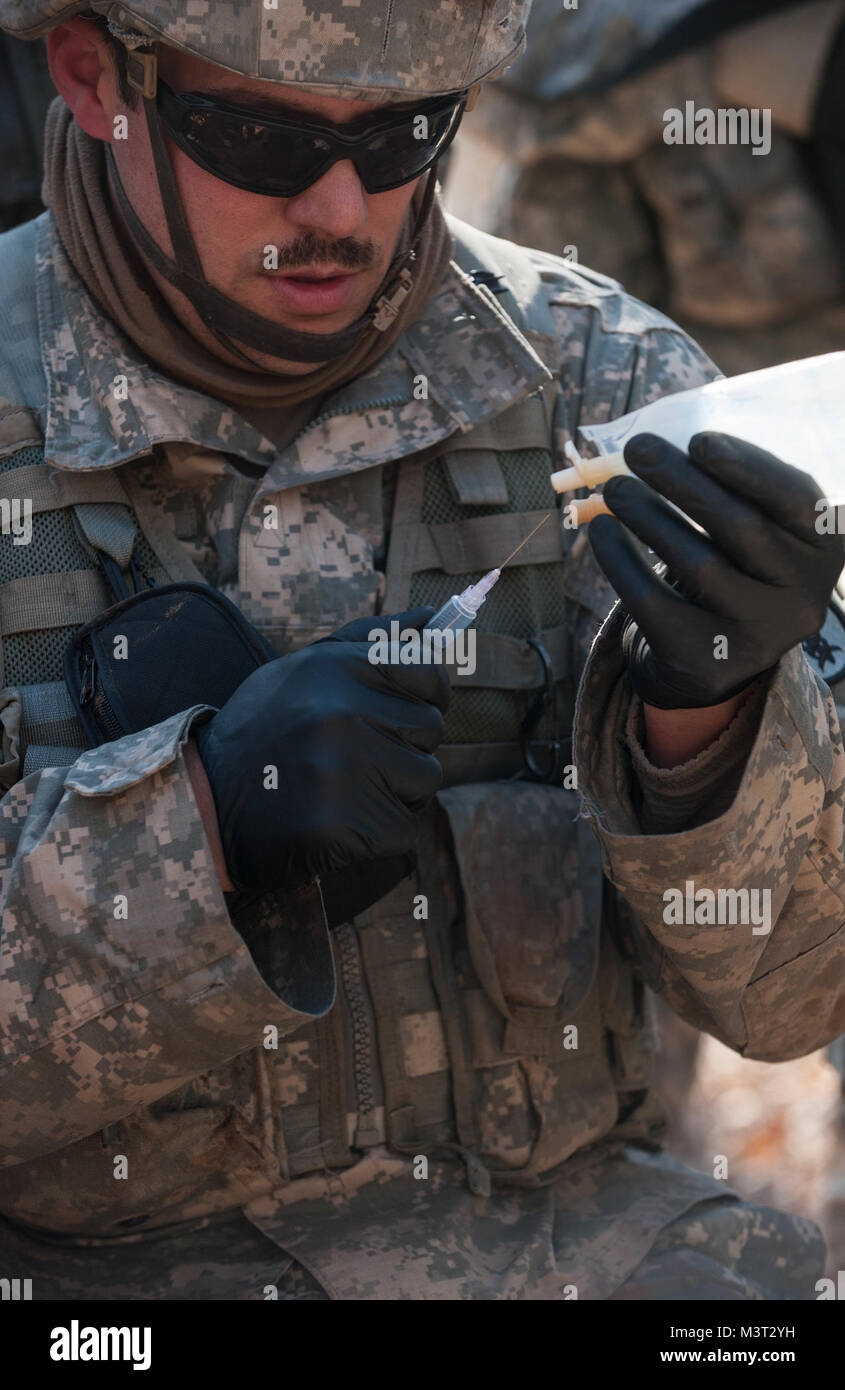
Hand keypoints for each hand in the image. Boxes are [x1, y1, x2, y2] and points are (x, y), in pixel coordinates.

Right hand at [195, 608, 449, 902]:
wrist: (207, 801)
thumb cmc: (266, 730)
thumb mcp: (304, 670)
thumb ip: (368, 640)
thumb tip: (429, 618)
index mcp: (335, 669)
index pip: (429, 672)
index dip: (428, 693)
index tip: (406, 708)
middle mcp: (342, 713)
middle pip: (430, 728)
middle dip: (405, 743)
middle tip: (355, 755)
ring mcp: (344, 771)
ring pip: (424, 778)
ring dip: (396, 788)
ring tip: (346, 787)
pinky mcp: (344, 826)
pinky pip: (404, 828)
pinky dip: (382, 831)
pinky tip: (341, 821)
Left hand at [588, 432, 844, 709]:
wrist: (715, 658)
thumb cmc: (736, 567)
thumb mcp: (758, 531)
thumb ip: (735, 491)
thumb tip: (664, 447)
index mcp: (824, 548)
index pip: (794, 499)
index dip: (746, 467)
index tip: (698, 441)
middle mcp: (802, 595)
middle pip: (740, 527)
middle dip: (683, 481)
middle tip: (639, 449)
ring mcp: (759, 634)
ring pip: (696, 565)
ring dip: (648, 516)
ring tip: (615, 488)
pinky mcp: (709, 661)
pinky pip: (655, 603)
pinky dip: (622, 562)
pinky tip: (601, 531)